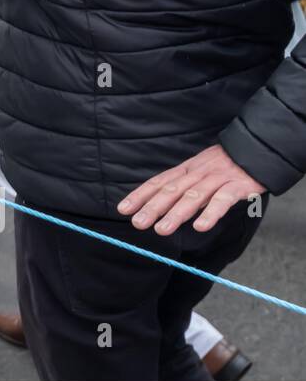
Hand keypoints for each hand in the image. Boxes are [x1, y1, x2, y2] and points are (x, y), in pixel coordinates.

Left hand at [117, 144, 266, 234]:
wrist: (257, 150)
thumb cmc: (223, 166)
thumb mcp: (198, 172)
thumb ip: (181, 188)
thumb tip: (159, 208)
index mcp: (185, 170)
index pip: (158, 182)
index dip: (140, 195)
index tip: (123, 209)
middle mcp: (197, 173)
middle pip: (171, 190)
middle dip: (152, 207)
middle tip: (138, 223)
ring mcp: (216, 179)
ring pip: (193, 196)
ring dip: (176, 214)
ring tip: (162, 230)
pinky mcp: (237, 186)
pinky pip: (222, 200)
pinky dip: (210, 213)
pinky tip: (200, 227)